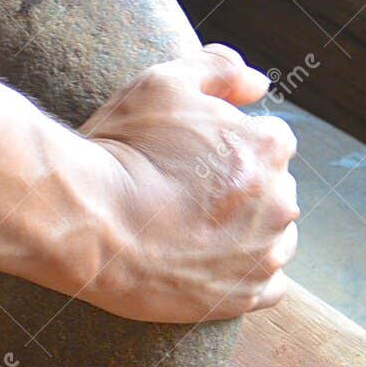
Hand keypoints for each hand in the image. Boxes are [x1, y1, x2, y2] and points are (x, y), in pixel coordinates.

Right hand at [73, 45, 299, 322]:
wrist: (85, 222)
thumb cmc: (120, 151)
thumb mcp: (162, 84)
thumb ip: (219, 69)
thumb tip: (258, 86)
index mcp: (269, 147)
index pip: (268, 142)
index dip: (228, 148)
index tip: (192, 160)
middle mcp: (280, 201)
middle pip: (273, 190)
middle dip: (240, 190)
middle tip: (185, 195)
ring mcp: (263, 254)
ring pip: (273, 237)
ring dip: (246, 233)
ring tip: (193, 232)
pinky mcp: (242, 297)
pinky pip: (266, 286)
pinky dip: (245, 276)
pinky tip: (210, 265)